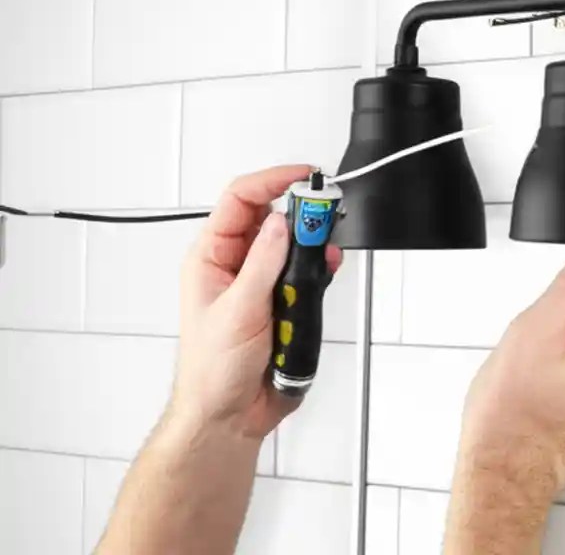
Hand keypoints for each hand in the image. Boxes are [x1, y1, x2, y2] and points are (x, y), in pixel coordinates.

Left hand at [169, 165, 341, 440]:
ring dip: (312, 249)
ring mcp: (263, 282)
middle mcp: (238, 264)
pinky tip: (326, 272)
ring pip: (296, 246)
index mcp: (212, 256)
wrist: (230, 413)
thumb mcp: (237, 311)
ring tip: (323, 256)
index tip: (304, 177)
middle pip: (274, 217)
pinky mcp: (286, 300)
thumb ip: (263, 264)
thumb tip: (282, 224)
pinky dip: (321, 271)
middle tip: (326, 216)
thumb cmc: (212, 369)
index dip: (272, 181)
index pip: (241, 200)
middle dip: (302, 215)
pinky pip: (309, 273)